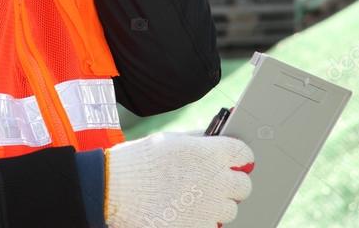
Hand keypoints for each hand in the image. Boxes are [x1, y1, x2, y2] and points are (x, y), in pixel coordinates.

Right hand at [104, 132, 254, 227]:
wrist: (114, 191)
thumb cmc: (139, 162)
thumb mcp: (171, 142)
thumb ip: (199, 143)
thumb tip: (217, 140)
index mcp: (210, 154)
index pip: (244, 155)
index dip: (239, 159)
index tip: (234, 163)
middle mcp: (215, 181)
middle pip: (243, 186)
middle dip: (231, 184)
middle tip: (212, 184)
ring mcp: (209, 210)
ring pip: (229, 210)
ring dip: (216, 206)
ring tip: (191, 201)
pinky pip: (213, 226)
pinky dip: (202, 222)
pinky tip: (183, 213)